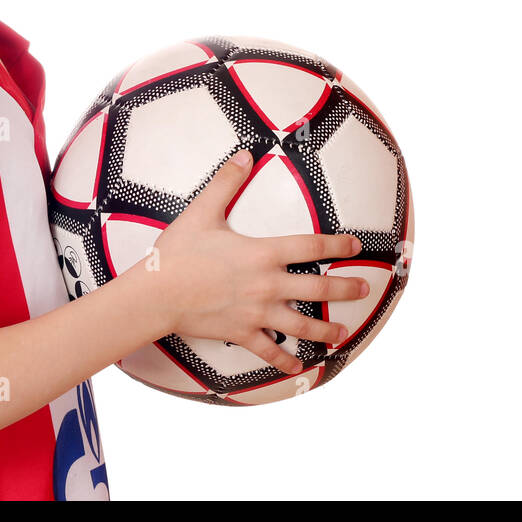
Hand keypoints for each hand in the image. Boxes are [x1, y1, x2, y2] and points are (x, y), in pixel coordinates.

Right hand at [149, 149, 367, 374]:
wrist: (156, 293)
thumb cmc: (178, 252)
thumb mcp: (202, 212)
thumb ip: (226, 182)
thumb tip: (245, 154)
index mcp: (262, 253)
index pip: (310, 247)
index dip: (337, 245)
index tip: (355, 245)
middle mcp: (267, 285)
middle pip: (318, 289)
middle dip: (345, 288)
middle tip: (364, 289)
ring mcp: (257, 313)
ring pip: (302, 325)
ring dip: (326, 329)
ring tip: (343, 333)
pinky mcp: (242, 334)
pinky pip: (270, 351)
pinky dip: (287, 361)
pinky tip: (300, 367)